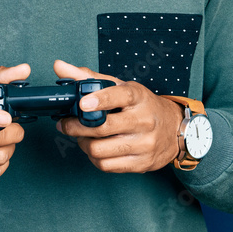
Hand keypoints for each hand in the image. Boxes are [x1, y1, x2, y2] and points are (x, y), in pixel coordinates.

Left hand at [53, 59, 181, 172]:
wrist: (174, 128)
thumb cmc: (140, 105)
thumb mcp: (120, 86)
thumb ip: (88, 77)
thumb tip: (59, 66)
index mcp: (138, 97)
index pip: (120, 96)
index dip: (99, 99)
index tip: (82, 103)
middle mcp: (144, 120)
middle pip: (102, 128)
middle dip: (75, 127)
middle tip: (65, 124)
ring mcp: (144, 144)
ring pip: (100, 150)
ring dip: (83, 144)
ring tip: (81, 137)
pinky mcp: (141, 163)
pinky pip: (106, 165)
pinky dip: (93, 158)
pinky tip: (94, 149)